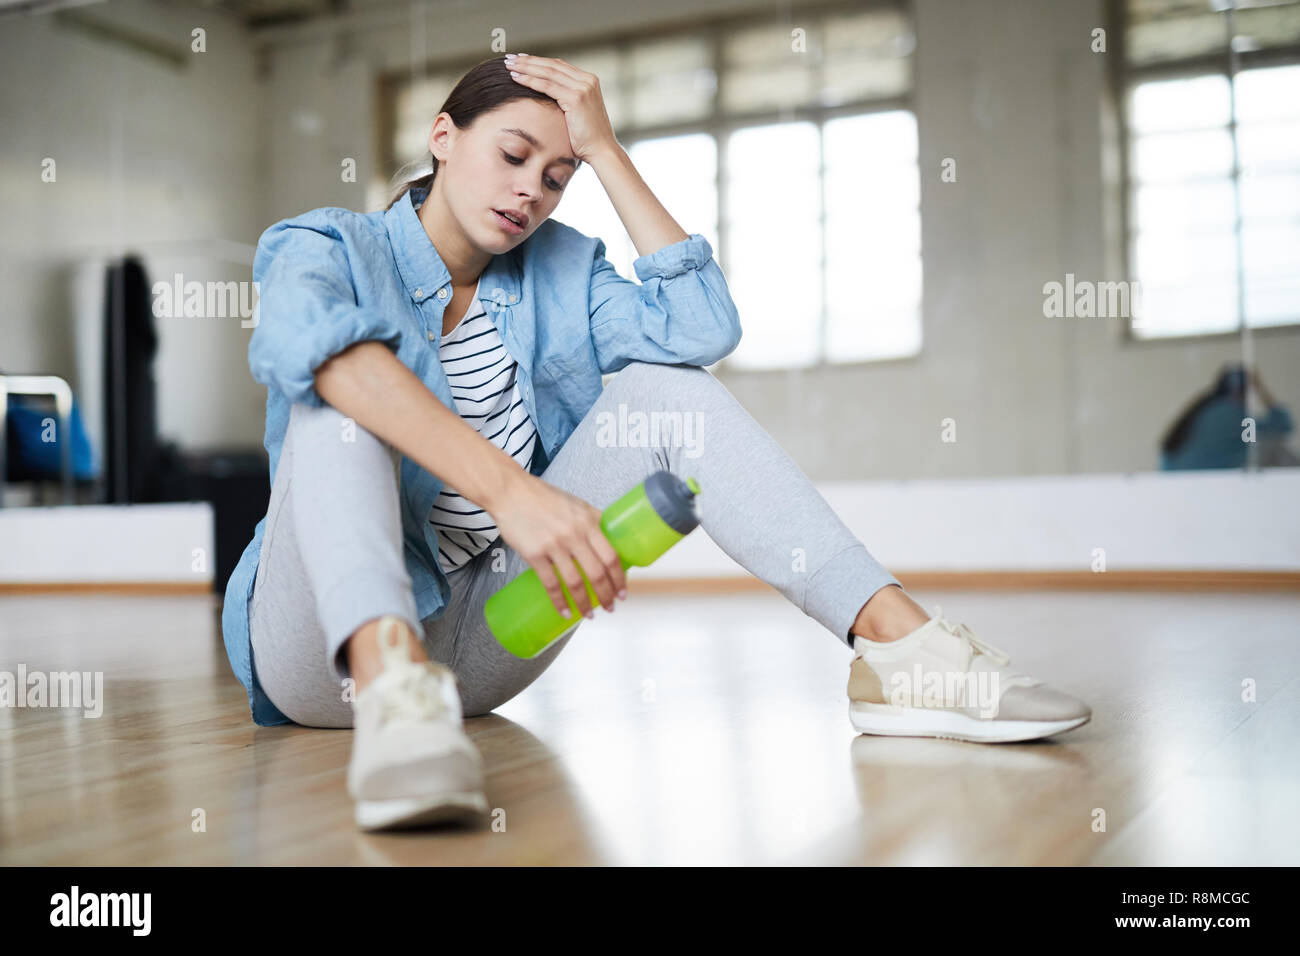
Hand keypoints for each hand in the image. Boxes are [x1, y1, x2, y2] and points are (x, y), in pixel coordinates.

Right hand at [487, 471, 627, 618]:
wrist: (510, 492)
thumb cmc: (542, 497)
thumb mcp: (576, 504)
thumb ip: (592, 521)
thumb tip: (609, 540)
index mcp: (588, 522)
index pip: (611, 556)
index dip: (619, 578)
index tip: (623, 591)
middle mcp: (574, 534)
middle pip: (597, 572)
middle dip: (607, 595)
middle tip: (611, 607)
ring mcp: (554, 545)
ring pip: (576, 582)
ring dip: (585, 603)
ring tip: (590, 615)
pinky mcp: (535, 554)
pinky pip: (551, 584)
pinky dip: (559, 602)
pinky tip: (564, 612)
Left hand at [503, 54, 619, 162]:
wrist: (601, 151)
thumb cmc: (587, 138)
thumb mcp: (578, 113)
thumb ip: (567, 99)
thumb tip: (548, 96)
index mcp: (589, 80)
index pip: (559, 65)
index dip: (538, 61)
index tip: (521, 59)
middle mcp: (587, 80)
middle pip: (552, 65)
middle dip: (529, 61)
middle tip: (509, 58)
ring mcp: (583, 88)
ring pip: (548, 73)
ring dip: (526, 68)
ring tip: (508, 65)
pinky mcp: (576, 98)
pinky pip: (547, 86)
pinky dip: (530, 80)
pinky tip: (515, 78)